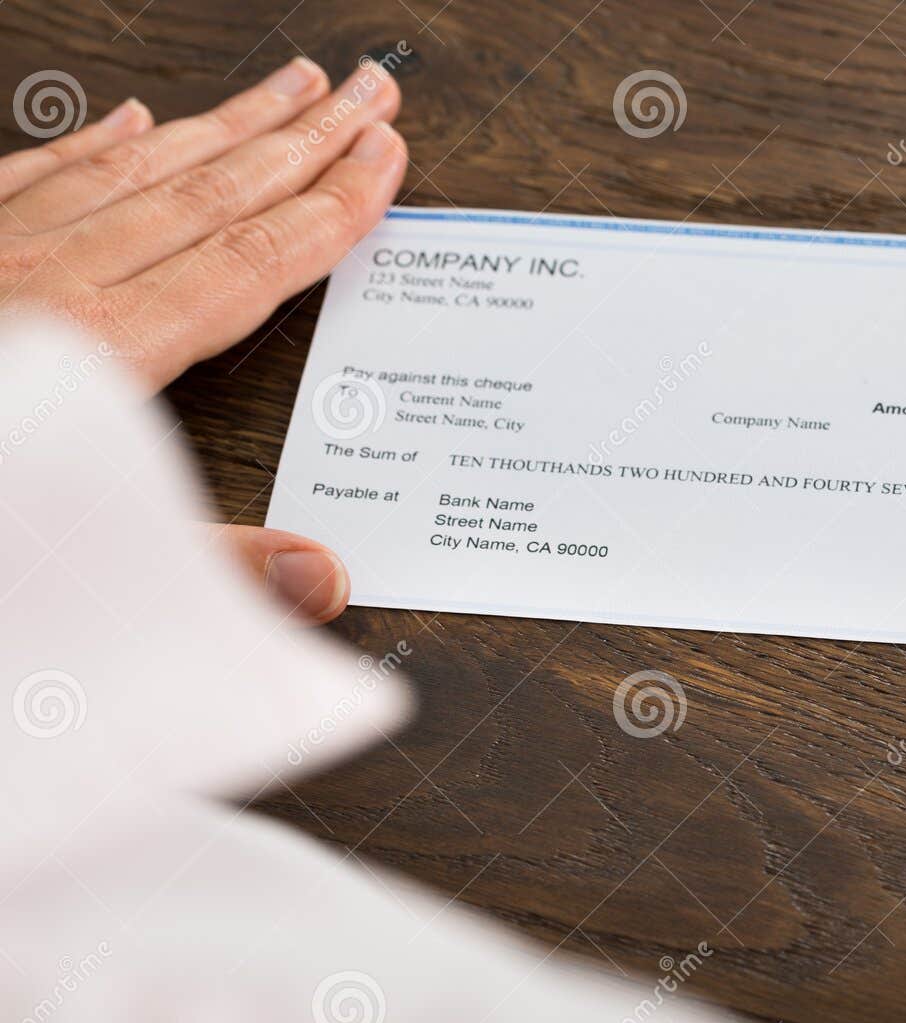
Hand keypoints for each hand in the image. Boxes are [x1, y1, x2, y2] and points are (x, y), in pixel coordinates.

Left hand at [0, 57, 408, 621]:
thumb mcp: (69, 566)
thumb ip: (203, 569)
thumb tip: (322, 577)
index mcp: (100, 350)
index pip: (250, 261)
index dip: (332, 209)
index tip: (389, 159)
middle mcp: (54, 279)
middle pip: (211, 190)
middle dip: (305, 137)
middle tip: (371, 89)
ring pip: (138, 166)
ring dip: (226, 125)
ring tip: (290, 85)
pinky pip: (38, 175)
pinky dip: (97, 143)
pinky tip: (131, 119)